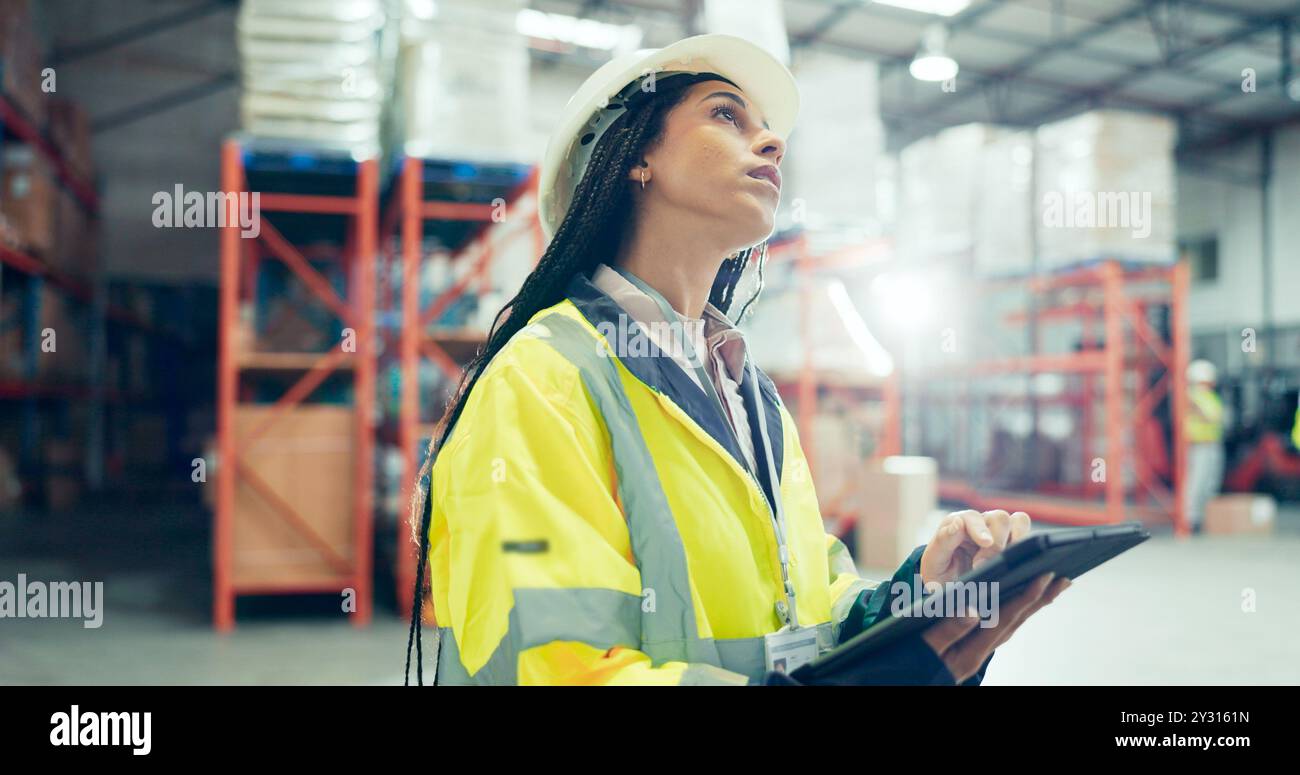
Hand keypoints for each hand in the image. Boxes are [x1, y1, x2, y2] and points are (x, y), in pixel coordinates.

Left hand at [919, 509, 1031, 589]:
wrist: (948, 588)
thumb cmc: (939, 573)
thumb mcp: (933, 561)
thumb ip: (943, 541)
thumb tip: (957, 524)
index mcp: (958, 524)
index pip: (972, 518)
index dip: (980, 530)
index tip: (986, 543)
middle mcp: (980, 523)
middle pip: (999, 517)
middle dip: (997, 541)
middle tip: (985, 565)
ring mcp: (998, 532)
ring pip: (1019, 521)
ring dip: (1018, 539)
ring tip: (1012, 560)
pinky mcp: (1013, 543)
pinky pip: (1028, 537)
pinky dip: (1029, 547)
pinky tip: (1023, 564)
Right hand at [921, 571, 1070, 682]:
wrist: (898, 683)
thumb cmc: (908, 664)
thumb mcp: (924, 647)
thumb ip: (949, 629)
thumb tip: (974, 608)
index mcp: (970, 652)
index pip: (1003, 619)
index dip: (1025, 597)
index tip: (1044, 576)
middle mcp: (978, 654)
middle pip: (1014, 622)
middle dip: (1039, 600)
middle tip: (1063, 579)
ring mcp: (974, 654)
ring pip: (1009, 626)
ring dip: (1030, 605)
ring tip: (1049, 588)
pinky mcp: (969, 651)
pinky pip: (998, 629)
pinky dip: (1012, 613)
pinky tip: (1016, 605)